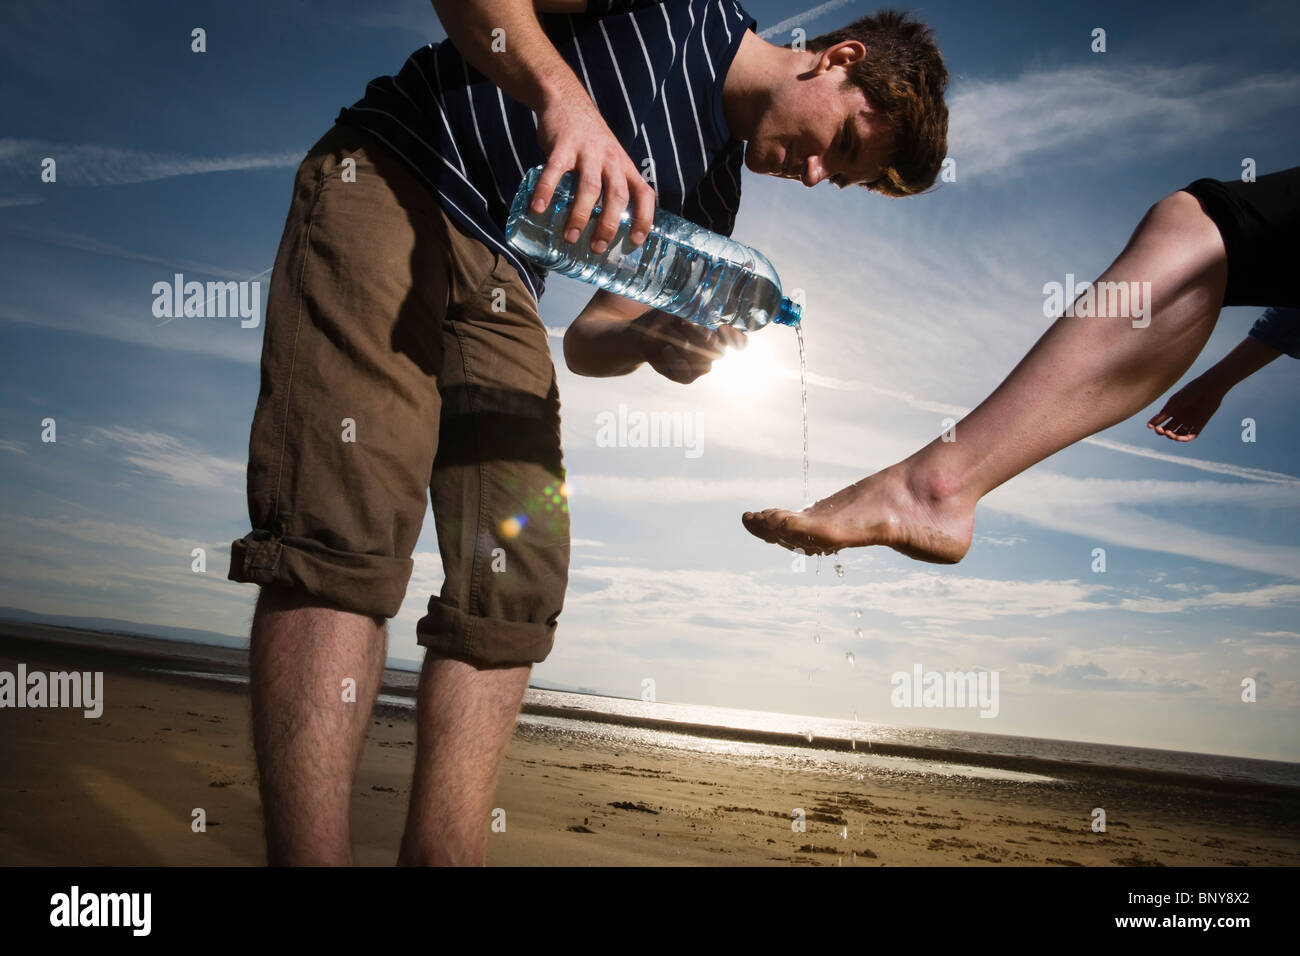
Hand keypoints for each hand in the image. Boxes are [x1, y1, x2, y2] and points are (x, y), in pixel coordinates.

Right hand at [531, 97, 656, 253]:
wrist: (566, 101)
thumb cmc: (589, 142)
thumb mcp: (609, 159)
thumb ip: (607, 188)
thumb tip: (598, 231)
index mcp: (625, 166)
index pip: (644, 194)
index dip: (644, 218)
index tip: (636, 241)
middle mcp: (611, 159)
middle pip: (617, 195)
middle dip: (609, 225)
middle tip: (596, 248)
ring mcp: (588, 151)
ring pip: (590, 187)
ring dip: (580, 215)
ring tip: (569, 237)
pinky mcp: (563, 144)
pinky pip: (555, 171)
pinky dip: (546, 190)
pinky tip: (538, 209)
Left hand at [630, 311, 745, 383]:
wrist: (642, 334)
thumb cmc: (665, 317)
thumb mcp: (678, 307)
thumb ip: (696, 309)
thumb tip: (709, 311)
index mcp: (718, 332)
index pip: (739, 338)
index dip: (738, 338)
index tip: (724, 329)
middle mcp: (714, 349)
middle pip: (718, 351)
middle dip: (699, 337)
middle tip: (682, 322)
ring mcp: (702, 364)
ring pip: (703, 363)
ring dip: (684, 345)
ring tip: (668, 331)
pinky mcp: (687, 376)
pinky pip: (687, 374)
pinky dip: (675, 360)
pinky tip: (666, 349)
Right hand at [1146, 377, 1225, 441]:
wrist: (1208, 388)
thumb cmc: (1189, 393)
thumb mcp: (1173, 404)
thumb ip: (1162, 416)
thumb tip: (1149, 426)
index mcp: (1173, 411)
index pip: (1162, 423)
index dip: (1156, 427)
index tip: (1151, 427)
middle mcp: (1181, 417)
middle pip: (1169, 430)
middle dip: (1163, 432)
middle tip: (1161, 431)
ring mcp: (1190, 421)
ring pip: (1179, 434)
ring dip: (1173, 437)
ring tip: (1171, 434)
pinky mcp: (1199, 424)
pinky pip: (1191, 435)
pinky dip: (1184, 439)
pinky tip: (1179, 438)